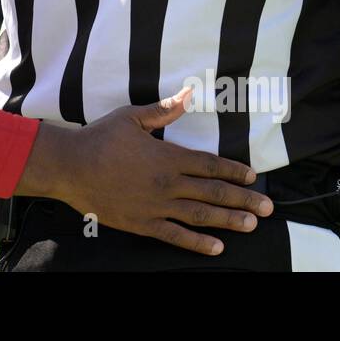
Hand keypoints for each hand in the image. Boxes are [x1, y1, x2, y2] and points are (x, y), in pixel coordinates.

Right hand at [17, 86, 273, 254]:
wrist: (71, 166)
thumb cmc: (100, 138)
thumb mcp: (131, 117)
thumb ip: (164, 111)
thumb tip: (188, 93)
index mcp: (168, 156)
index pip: (210, 165)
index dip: (235, 171)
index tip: (253, 176)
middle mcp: (168, 183)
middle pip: (214, 192)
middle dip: (244, 199)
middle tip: (268, 208)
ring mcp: (157, 206)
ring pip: (201, 216)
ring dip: (229, 221)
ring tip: (252, 224)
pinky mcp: (143, 223)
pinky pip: (176, 235)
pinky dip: (198, 243)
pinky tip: (217, 247)